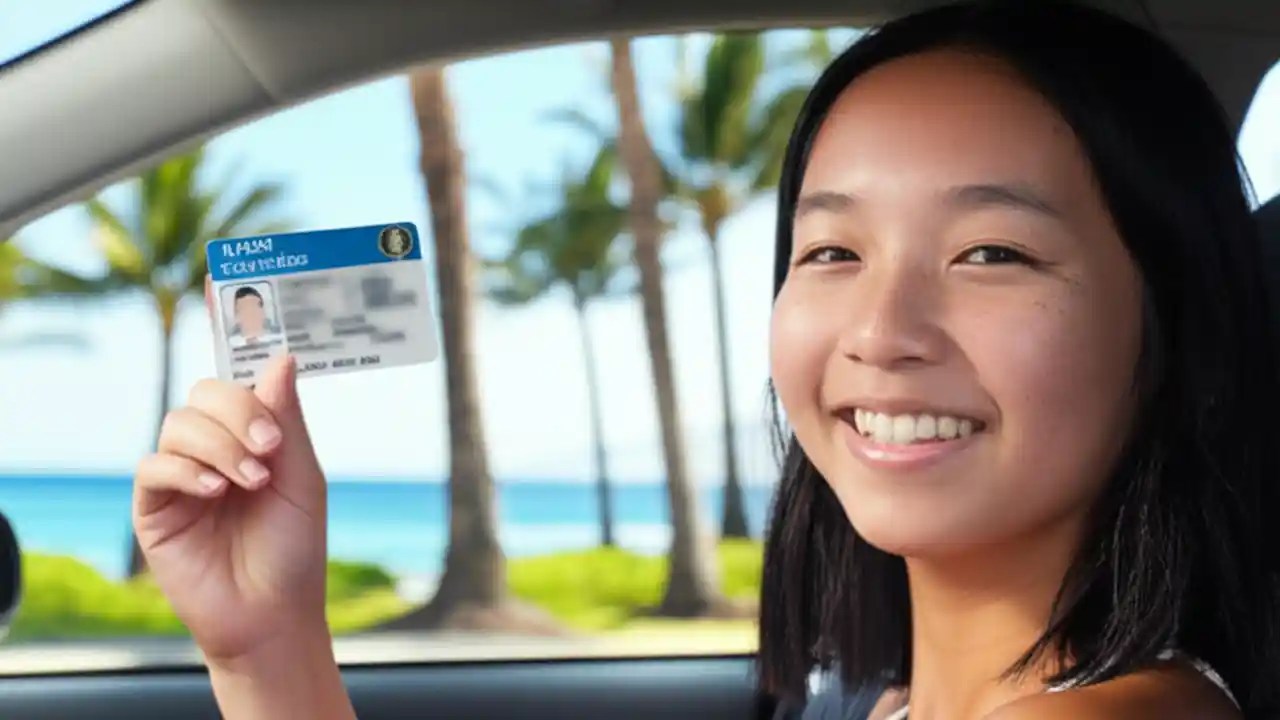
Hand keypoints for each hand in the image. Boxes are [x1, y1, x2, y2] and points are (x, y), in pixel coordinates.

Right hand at [133, 351, 329, 664]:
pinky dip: (185, 470)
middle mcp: (213, 450)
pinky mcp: (154, 508)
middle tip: (269, 449)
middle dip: (238, 413)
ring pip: (179, 424)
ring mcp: (181, 478)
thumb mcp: (301, 479)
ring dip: (219, 445)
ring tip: (251, 481)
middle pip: (203, 395)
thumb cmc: (293, 548)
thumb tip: (281, 357)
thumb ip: (287, 420)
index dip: (249, 385)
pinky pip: (153, 467)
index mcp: (249, 438)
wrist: (272, 613)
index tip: (276, 407)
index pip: (237, 385)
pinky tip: (214, 490)